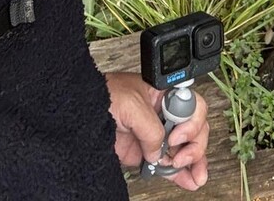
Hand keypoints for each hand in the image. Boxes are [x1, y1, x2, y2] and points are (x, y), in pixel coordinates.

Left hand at [107, 71, 210, 188]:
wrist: (78, 113)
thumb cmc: (104, 94)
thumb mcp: (131, 104)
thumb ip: (150, 128)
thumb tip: (160, 151)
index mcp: (166, 95)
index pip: (193, 107)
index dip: (191, 123)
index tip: (176, 136)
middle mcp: (164, 114)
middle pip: (195, 130)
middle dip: (195, 146)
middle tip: (180, 157)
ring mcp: (155, 134)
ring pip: (185, 149)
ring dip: (193, 163)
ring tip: (195, 176)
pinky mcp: (145, 152)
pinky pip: (168, 164)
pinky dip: (179, 174)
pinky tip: (187, 180)